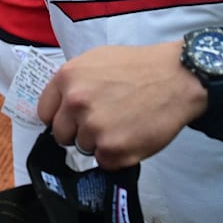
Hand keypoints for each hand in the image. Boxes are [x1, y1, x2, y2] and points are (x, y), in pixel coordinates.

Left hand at [37, 41, 207, 169]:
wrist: (178, 77)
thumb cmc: (139, 67)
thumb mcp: (96, 61)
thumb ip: (72, 84)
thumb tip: (59, 108)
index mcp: (67, 78)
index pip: (45, 113)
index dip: (60, 118)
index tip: (73, 119)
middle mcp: (75, 103)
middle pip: (62, 135)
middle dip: (79, 132)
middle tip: (104, 121)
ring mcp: (94, 128)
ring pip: (84, 149)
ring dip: (101, 142)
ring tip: (123, 124)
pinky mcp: (114, 149)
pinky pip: (104, 162)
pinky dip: (117, 155)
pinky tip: (132, 135)